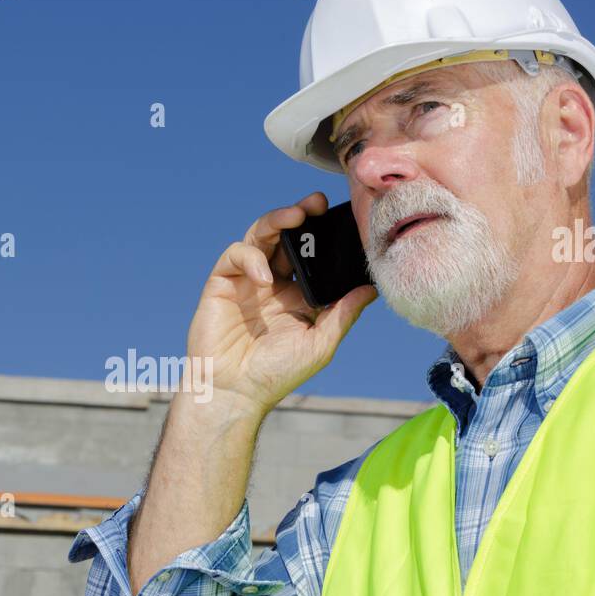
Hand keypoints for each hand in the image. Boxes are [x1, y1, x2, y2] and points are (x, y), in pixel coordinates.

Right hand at [187, 192, 378, 416]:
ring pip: (260, 235)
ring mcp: (246, 280)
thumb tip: (372, 288)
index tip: (343, 220)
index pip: (312, 253)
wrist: (234, 392)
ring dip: (277, 220)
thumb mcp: (320, 344)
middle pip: (287, 236)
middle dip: (301, 215)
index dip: (324, 235)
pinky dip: (250, 258)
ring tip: (296, 216)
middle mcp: (272, 282)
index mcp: (296, 294)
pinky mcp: (222, 283)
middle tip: (318, 203)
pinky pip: (236, 255)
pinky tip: (265, 275)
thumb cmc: (276, 374)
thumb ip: (343, 314)